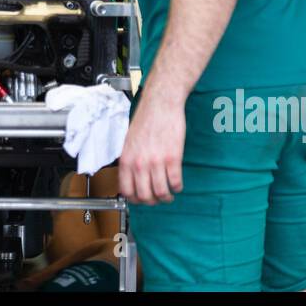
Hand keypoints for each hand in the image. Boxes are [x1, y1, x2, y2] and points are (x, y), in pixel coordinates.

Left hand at [118, 89, 185, 204]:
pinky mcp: (173, 157)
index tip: (141, 199)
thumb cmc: (146, 119)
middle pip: (145, 196)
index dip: (135, 199)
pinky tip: (177, 184)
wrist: (160, 103)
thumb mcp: (129, 142)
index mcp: (127, 159)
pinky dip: (177, 187)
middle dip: (153, 201)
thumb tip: (132, 178)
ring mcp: (156, 161)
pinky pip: (175, 182)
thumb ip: (130, 160)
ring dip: (167, 197)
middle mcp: (140, 163)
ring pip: (161, 192)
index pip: (127, 190)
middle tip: (158, 198)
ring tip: (169, 194)